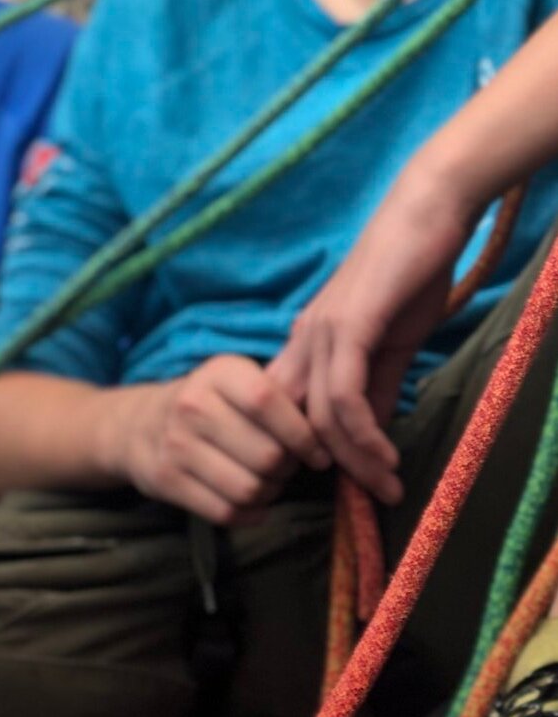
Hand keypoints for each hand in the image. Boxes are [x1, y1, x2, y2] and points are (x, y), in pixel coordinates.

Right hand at [120, 356, 327, 526]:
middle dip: (288, 470)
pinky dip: (250, 514)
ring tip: (267, 483)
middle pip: (267, 456)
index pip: (269, 402)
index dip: (303, 435)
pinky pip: (226, 511)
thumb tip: (337, 430)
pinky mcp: (166, 479)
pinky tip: (250, 502)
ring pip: (249, 488)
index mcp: (219, 373)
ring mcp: (175, 443)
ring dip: (270, 494)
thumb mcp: (238, 382)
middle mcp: (192, 404)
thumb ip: (285, 396)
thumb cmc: (211, 404)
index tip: (318, 454)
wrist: (137, 424)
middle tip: (285, 468)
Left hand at [269, 173, 477, 503]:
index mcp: (307, 343)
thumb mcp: (391, 345)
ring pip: (318, 415)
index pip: (290, 409)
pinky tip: (384, 455)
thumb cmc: (410, 275)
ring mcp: (320, 332)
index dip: (310, 452)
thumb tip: (370, 436)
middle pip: (295, 420)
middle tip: (372, 500)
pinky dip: (360, 432)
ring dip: (354, 459)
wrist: (426, 217)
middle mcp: (302, 339)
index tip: (348, 485)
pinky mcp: (347, 327)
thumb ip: (377, 388)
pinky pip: (341, 393)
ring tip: (387, 487)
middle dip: (329, 467)